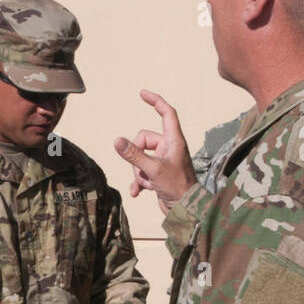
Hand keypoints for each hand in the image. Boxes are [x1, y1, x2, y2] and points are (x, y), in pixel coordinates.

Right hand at [114, 89, 196, 214]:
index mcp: (174, 140)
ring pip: (140, 157)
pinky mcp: (158, 173)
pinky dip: (138, 181)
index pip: (166, 113)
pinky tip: (138, 192)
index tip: (143, 93)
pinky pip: (141, 171)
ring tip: (147, 184)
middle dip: (137, 157)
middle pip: (143, 140)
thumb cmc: (177, 188)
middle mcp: (169, 147)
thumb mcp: (153, 170)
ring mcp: (163, 160)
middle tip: (144, 172)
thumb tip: (117, 140)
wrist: (185, 210)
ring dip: (139, 172)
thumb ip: (134, 155)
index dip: (155, 101)